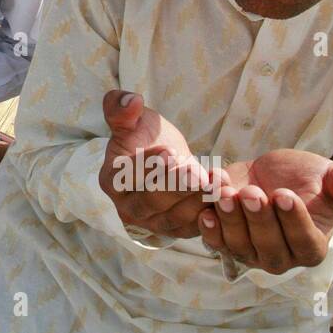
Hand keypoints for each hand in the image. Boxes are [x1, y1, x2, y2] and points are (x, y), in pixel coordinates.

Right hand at [98, 89, 212, 238]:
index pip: (126, 178)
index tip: (171, 151)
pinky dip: (209, 210)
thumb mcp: (133, 119)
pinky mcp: (177, 230)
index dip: (149, 166)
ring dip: (196, 199)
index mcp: (112, 180)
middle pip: (150, 202)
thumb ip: (122, 109)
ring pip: (174, 217)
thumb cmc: (144, 137)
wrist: (166, 158)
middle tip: (195, 172)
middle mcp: (128, 208)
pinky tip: (221, 189)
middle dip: (175, 186)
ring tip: (214, 180)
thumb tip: (131, 101)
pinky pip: (193, 226)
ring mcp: (153, 223)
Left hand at [200, 149, 332, 273]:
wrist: (270, 174)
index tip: (284, 195)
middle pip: (269, 248)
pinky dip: (209, 227)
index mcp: (312, 246)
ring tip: (226, 193)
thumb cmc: (305, 179)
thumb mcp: (330, 177)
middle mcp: (281, 257)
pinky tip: (206, 210)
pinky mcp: (225, 242)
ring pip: (239, 245)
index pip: (304, 242)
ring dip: (231, 220)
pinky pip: (215, 242)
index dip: (294, 221)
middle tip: (252, 193)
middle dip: (259, 220)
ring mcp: (250, 252)